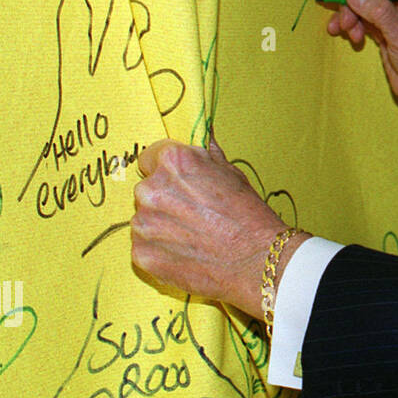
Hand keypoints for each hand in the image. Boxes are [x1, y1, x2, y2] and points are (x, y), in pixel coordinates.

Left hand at [130, 134, 309, 319]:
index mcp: (174, 162)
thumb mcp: (231, 174)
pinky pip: (145, 246)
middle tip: (194, 213)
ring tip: (193, 236)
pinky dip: (161, 250)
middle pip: (148, 189)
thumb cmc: (249, 217)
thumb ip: (206, 155)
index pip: (150, 157)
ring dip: (162, 225)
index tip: (179, 182)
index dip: (168, 170)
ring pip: (146, 219)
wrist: (256, 261)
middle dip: (165, 199)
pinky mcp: (142, 254)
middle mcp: (151, 190)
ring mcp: (143, 224)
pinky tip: (187, 253)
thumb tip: (201, 137)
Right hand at [323, 0, 397, 134]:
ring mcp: (396, 17)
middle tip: (344, 18)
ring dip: (350, 15)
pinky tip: (350, 37)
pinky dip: (352, 25)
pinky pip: (363, 20)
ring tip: (345, 31)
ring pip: (364, 4)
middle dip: (354, 0)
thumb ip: (380, 13)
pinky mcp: (386, 32)